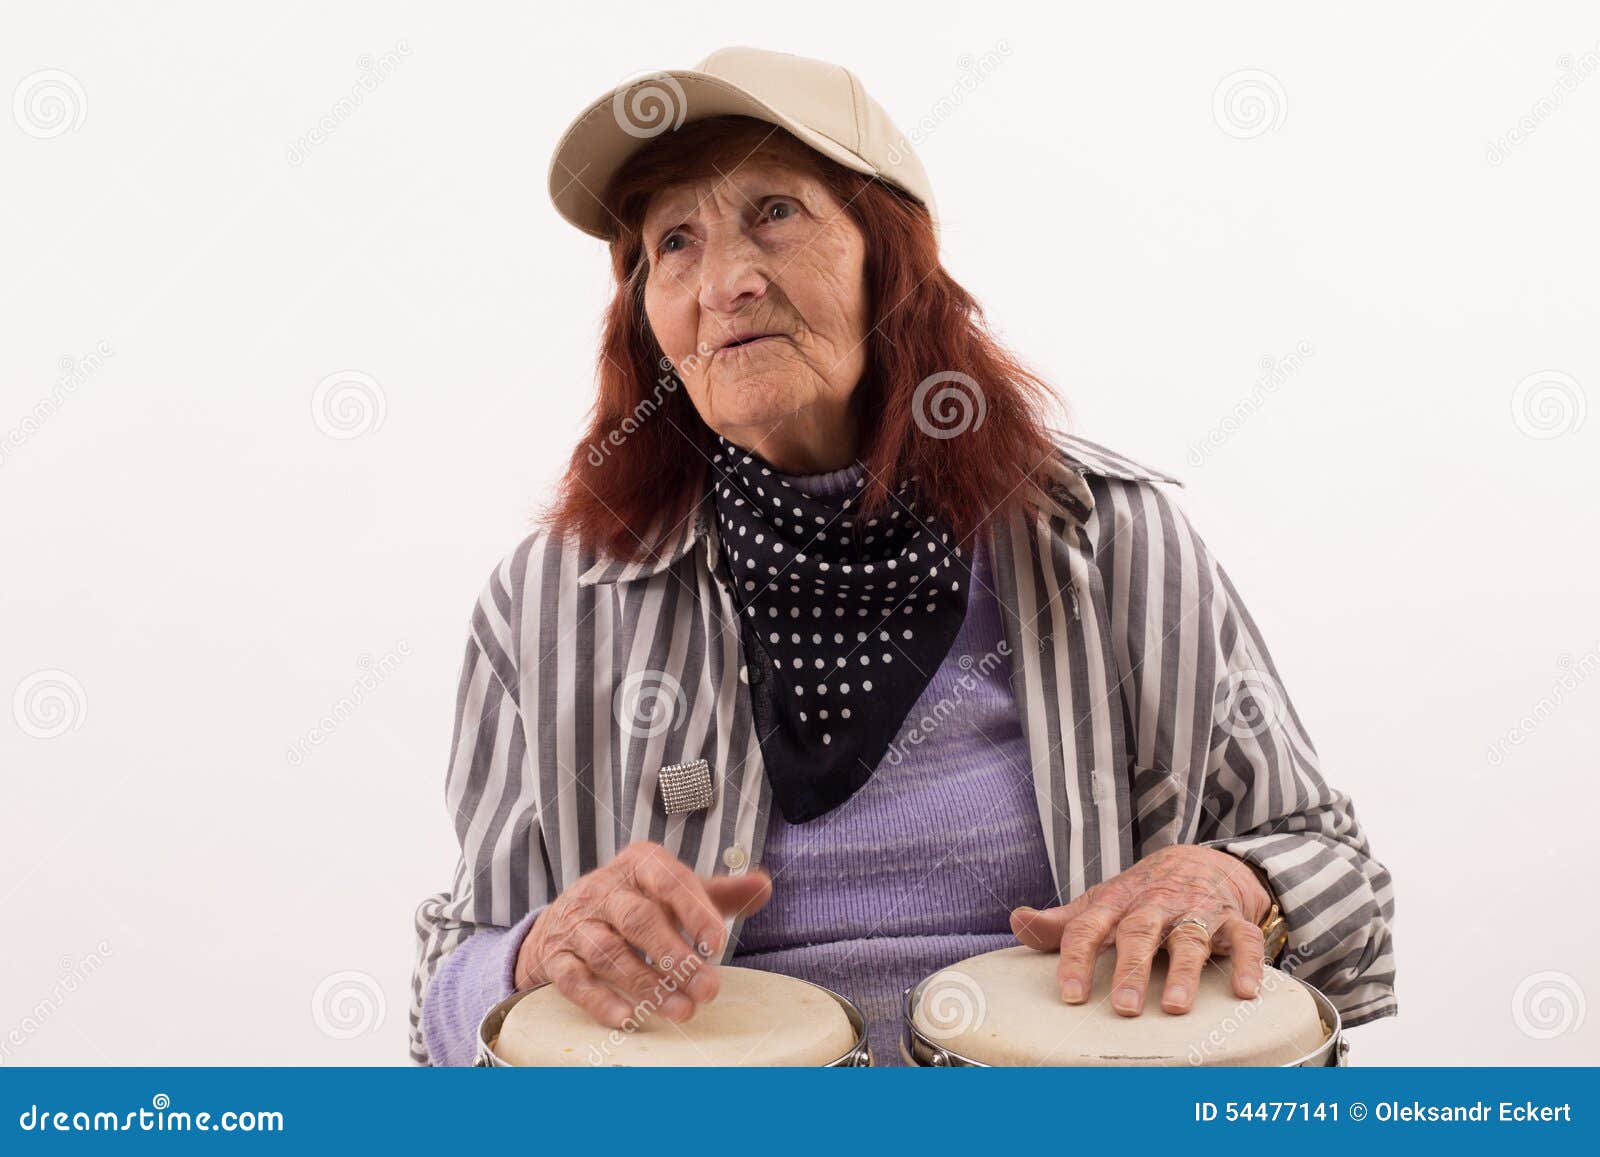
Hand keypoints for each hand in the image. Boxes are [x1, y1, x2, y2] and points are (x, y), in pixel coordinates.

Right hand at [514, 840, 772, 1028]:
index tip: (719, 942)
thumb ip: (716, 893)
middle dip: (675, 957)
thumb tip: (764, 886)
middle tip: (708, 990)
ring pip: (608, 952)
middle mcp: (603, 889)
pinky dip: (599, 999)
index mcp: (639, 865)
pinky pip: (573, 979)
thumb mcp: (673, 893)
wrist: (563, 921)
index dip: (694, 910)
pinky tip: (628, 1017)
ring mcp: (576, 923)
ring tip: (682, 1011)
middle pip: (638, 919)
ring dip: (646, 984)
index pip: (668, 881)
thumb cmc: (635, 905)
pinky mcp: (555, 957)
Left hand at [1009, 845, 1271, 1016]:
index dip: (1077, 958)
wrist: (1200, 860)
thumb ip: (1062, 922)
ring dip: (1184, 972)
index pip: (1090, 925)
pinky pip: (1245, 940)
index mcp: (1118, 901)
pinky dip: (1248, 964)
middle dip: (1130, 968)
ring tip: (1175, 1007)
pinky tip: (1245, 992)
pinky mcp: (1232, 920)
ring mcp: (1195, 910)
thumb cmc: (1141, 895)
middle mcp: (1155, 904)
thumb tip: (1017, 921)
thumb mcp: (1101, 903)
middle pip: (1140, 932)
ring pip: (1190, 937)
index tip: (1070, 995)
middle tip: (1122, 1007)